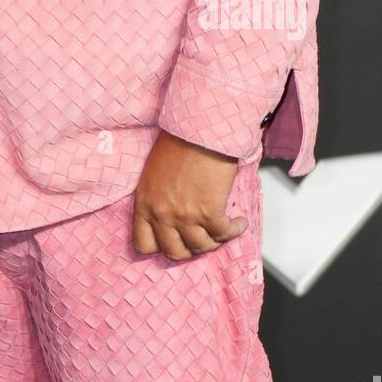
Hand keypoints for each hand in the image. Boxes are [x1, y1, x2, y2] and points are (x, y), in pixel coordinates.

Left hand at [131, 129, 245, 261]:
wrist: (199, 130)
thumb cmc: (178, 141)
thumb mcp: (154, 173)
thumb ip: (157, 197)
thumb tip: (171, 213)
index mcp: (144, 202)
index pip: (144, 244)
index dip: (161, 247)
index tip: (173, 242)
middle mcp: (162, 213)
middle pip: (175, 252)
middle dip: (190, 248)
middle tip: (200, 238)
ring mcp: (185, 216)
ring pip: (201, 247)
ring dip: (215, 240)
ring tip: (222, 229)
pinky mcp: (209, 213)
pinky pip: (224, 235)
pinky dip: (234, 231)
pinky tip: (238, 222)